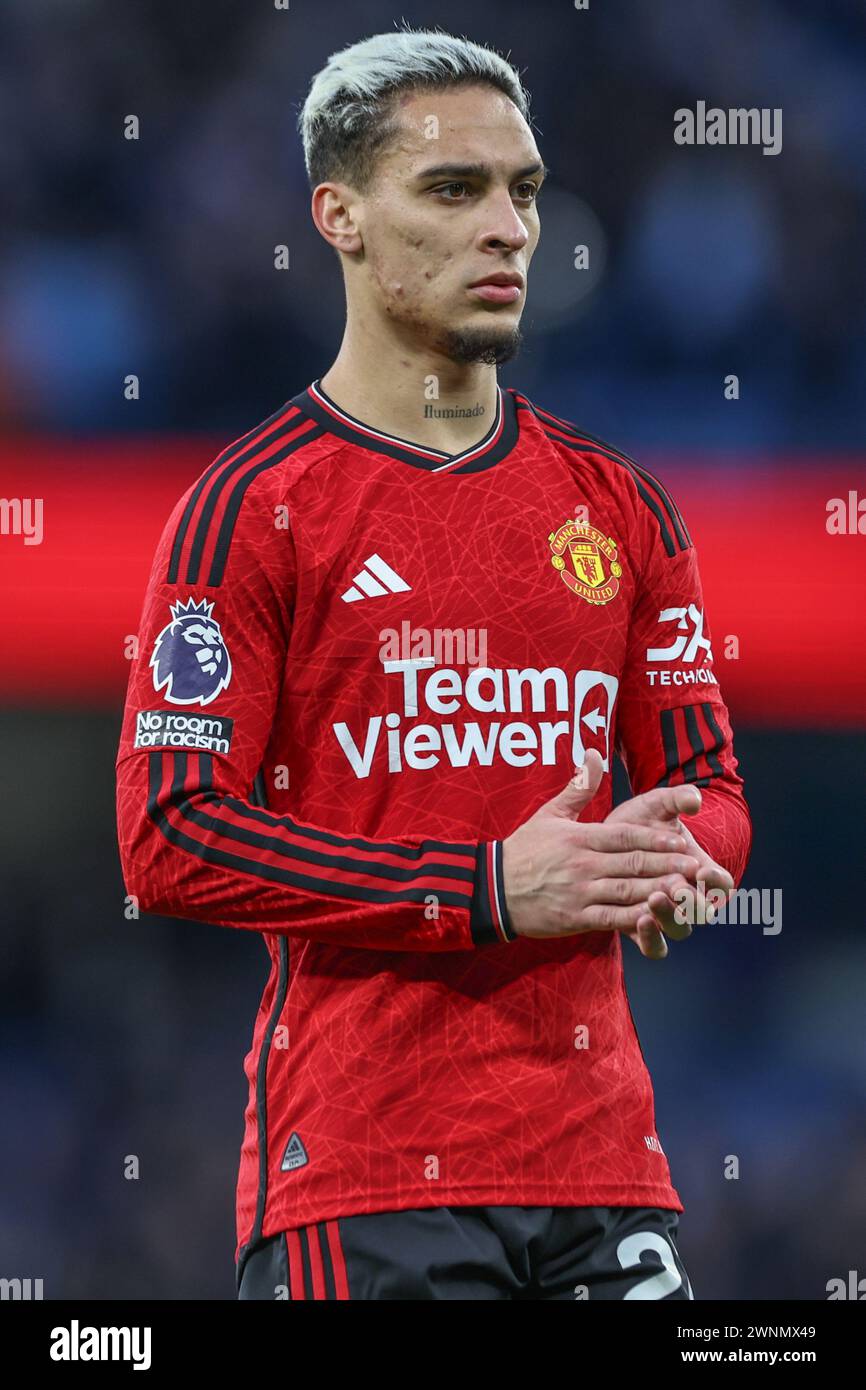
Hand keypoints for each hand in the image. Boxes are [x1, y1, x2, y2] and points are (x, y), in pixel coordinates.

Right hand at [502, 751, 700, 940]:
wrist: (493, 889)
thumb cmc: (524, 850)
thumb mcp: (549, 814)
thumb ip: (578, 786)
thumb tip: (593, 753)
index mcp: (579, 838)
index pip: (623, 836)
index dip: (653, 839)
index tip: (679, 840)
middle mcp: (583, 865)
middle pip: (631, 863)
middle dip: (666, 865)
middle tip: (695, 867)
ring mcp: (580, 892)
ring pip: (626, 891)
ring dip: (657, 891)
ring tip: (684, 891)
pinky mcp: (576, 917)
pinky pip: (611, 918)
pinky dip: (634, 919)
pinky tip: (655, 918)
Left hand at [605, 783, 734, 958]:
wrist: (609, 838)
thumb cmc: (643, 820)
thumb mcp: (659, 804)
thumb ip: (677, 799)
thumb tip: (694, 800)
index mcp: (702, 871)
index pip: (723, 885)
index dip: (718, 883)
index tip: (703, 873)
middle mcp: (688, 898)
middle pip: (702, 912)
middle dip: (692, 903)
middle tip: (677, 889)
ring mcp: (666, 915)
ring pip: (679, 930)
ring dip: (670, 918)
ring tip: (653, 900)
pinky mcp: (641, 927)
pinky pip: (654, 946)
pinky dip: (652, 939)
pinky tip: (640, 921)